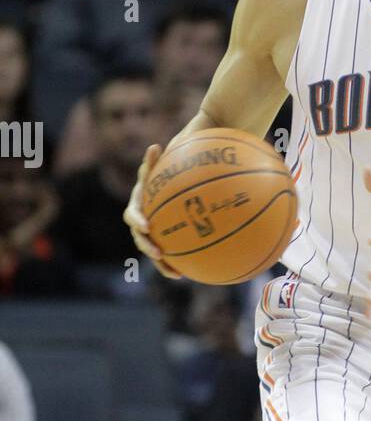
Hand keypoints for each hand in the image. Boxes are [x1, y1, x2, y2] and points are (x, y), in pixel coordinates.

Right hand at [123, 144, 181, 279]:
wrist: (164, 190)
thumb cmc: (161, 177)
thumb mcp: (156, 169)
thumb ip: (153, 162)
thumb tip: (154, 146)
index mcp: (137, 206)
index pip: (132, 215)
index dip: (137, 221)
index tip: (146, 226)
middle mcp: (140, 223)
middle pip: (139, 238)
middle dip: (148, 247)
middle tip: (159, 253)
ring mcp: (149, 235)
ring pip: (152, 252)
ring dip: (161, 264)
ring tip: (176, 274)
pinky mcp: (160, 242)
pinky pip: (166, 256)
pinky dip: (174, 265)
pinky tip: (188, 274)